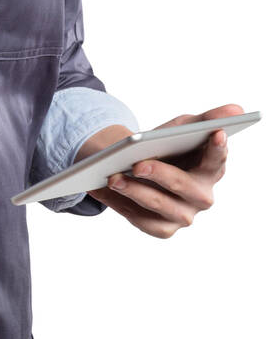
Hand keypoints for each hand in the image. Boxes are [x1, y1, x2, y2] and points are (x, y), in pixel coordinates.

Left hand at [83, 103, 244, 237]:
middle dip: (160, 174)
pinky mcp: (163, 229)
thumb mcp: (182, 128)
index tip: (216, 132)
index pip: (218, 160)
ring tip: (111, 177)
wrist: (139, 166)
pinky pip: (142, 220)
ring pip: (160, 206)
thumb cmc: (168, 145)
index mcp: (211, 170)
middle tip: (136, 165)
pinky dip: (120, 204)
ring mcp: (184, 215)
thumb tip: (237, 109)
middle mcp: (202, 196)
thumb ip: (205, 119)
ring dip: (135, 192)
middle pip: (184, 187)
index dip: (218, 148)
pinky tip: (102, 189)